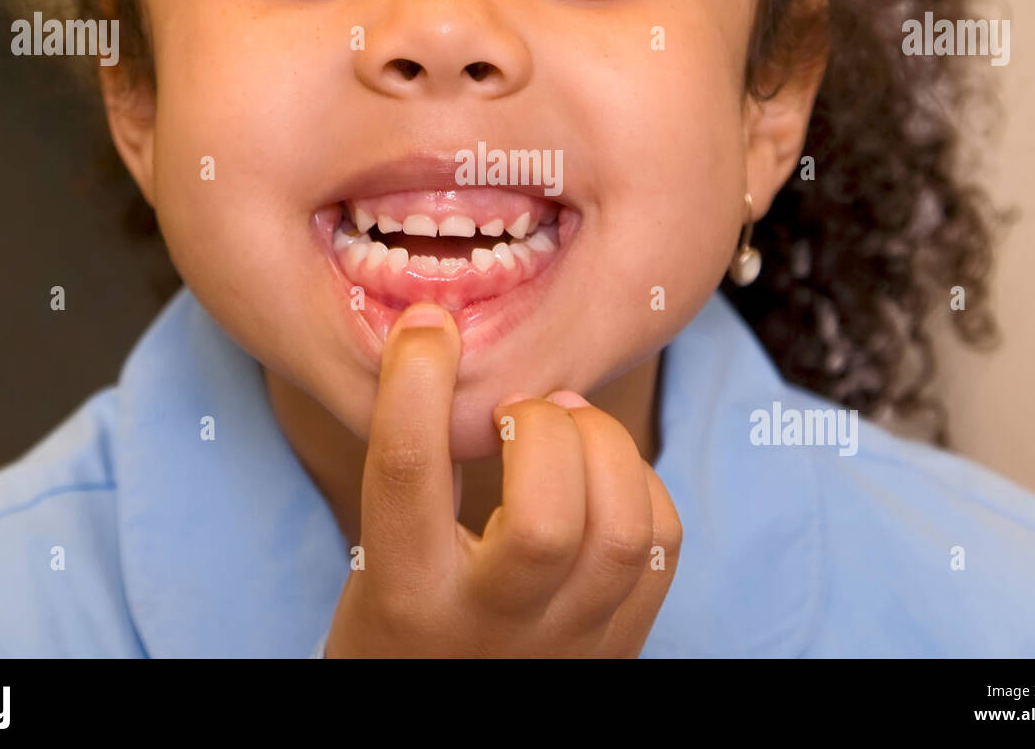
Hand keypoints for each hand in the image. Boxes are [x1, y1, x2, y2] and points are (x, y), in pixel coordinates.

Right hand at [323, 302, 681, 656]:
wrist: (433, 729)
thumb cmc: (399, 629)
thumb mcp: (376, 559)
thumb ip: (414, 475)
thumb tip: (437, 338)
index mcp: (405, 595)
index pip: (410, 475)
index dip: (415, 382)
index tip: (428, 325)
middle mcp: (489, 627)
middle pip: (547, 521)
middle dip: (544, 430)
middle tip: (522, 405)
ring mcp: (567, 644)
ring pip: (622, 535)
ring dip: (604, 448)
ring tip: (568, 422)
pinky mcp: (619, 645)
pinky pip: (659, 548)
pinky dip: (640, 484)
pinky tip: (603, 469)